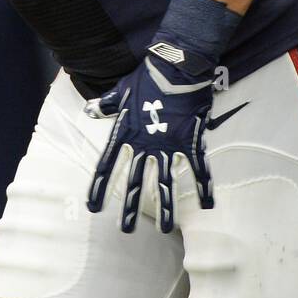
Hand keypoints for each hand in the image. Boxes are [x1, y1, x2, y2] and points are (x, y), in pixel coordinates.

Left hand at [85, 42, 216, 233]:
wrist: (176, 67)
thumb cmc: (147, 77)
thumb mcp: (121, 91)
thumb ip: (107, 105)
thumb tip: (89, 110)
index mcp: (126, 133)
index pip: (108, 165)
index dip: (99, 187)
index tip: (92, 207)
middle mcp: (145, 144)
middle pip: (135, 182)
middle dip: (131, 207)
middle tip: (126, 230)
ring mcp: (168, 145)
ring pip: (166, 183)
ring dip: (167, 208)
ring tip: (166, 229)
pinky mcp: (190, 141)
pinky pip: (198, 168)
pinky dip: (204, 186)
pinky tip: (207, 205)